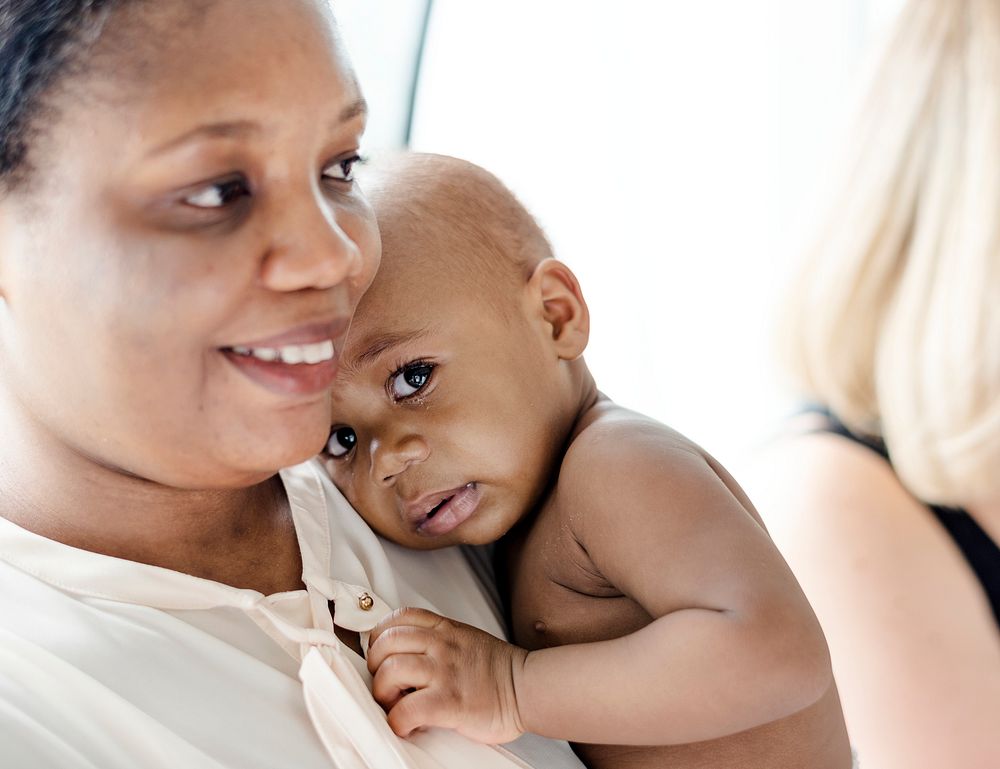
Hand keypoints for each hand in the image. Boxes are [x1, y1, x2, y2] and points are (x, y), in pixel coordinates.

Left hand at [366, 607, 528, 743]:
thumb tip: (405, 652)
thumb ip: (437, 638)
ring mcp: (444, 671)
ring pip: (390, 671)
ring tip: (395, 704)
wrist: (527, 688)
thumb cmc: (498, 670)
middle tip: (386, 683)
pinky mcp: (449, 701)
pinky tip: (407, 725)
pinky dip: (398, 721)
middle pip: (386, 642)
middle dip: (375, 665)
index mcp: (445, 629)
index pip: (398, 617)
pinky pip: (405, 710)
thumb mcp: (465, 638)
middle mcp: (441, 645)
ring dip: (383, 692)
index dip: (380, 635)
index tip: (381, 654)